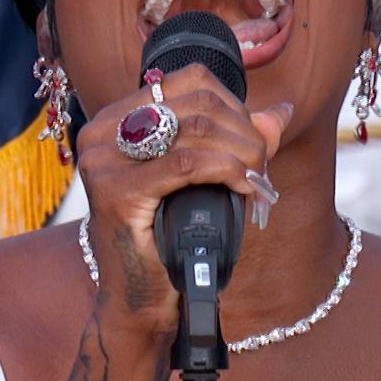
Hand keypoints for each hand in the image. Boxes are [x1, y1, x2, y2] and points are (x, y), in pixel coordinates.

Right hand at [74, 65, 291, 343]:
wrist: (139, 300)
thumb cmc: (166, 238)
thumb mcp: (203, 179)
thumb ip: (237, 140)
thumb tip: (280, 111)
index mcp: (114, 118)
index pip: (189, 80)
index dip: (234, 104)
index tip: (254, 140)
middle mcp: (100, 132)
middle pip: (197, 102)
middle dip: (244, 132)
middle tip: (261, 165)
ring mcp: (103, 162)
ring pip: (196, 130)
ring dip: (242, 152)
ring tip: (257, 179)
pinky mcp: (115, 194)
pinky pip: (186, 165)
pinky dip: (226, 171)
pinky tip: (244, 188)